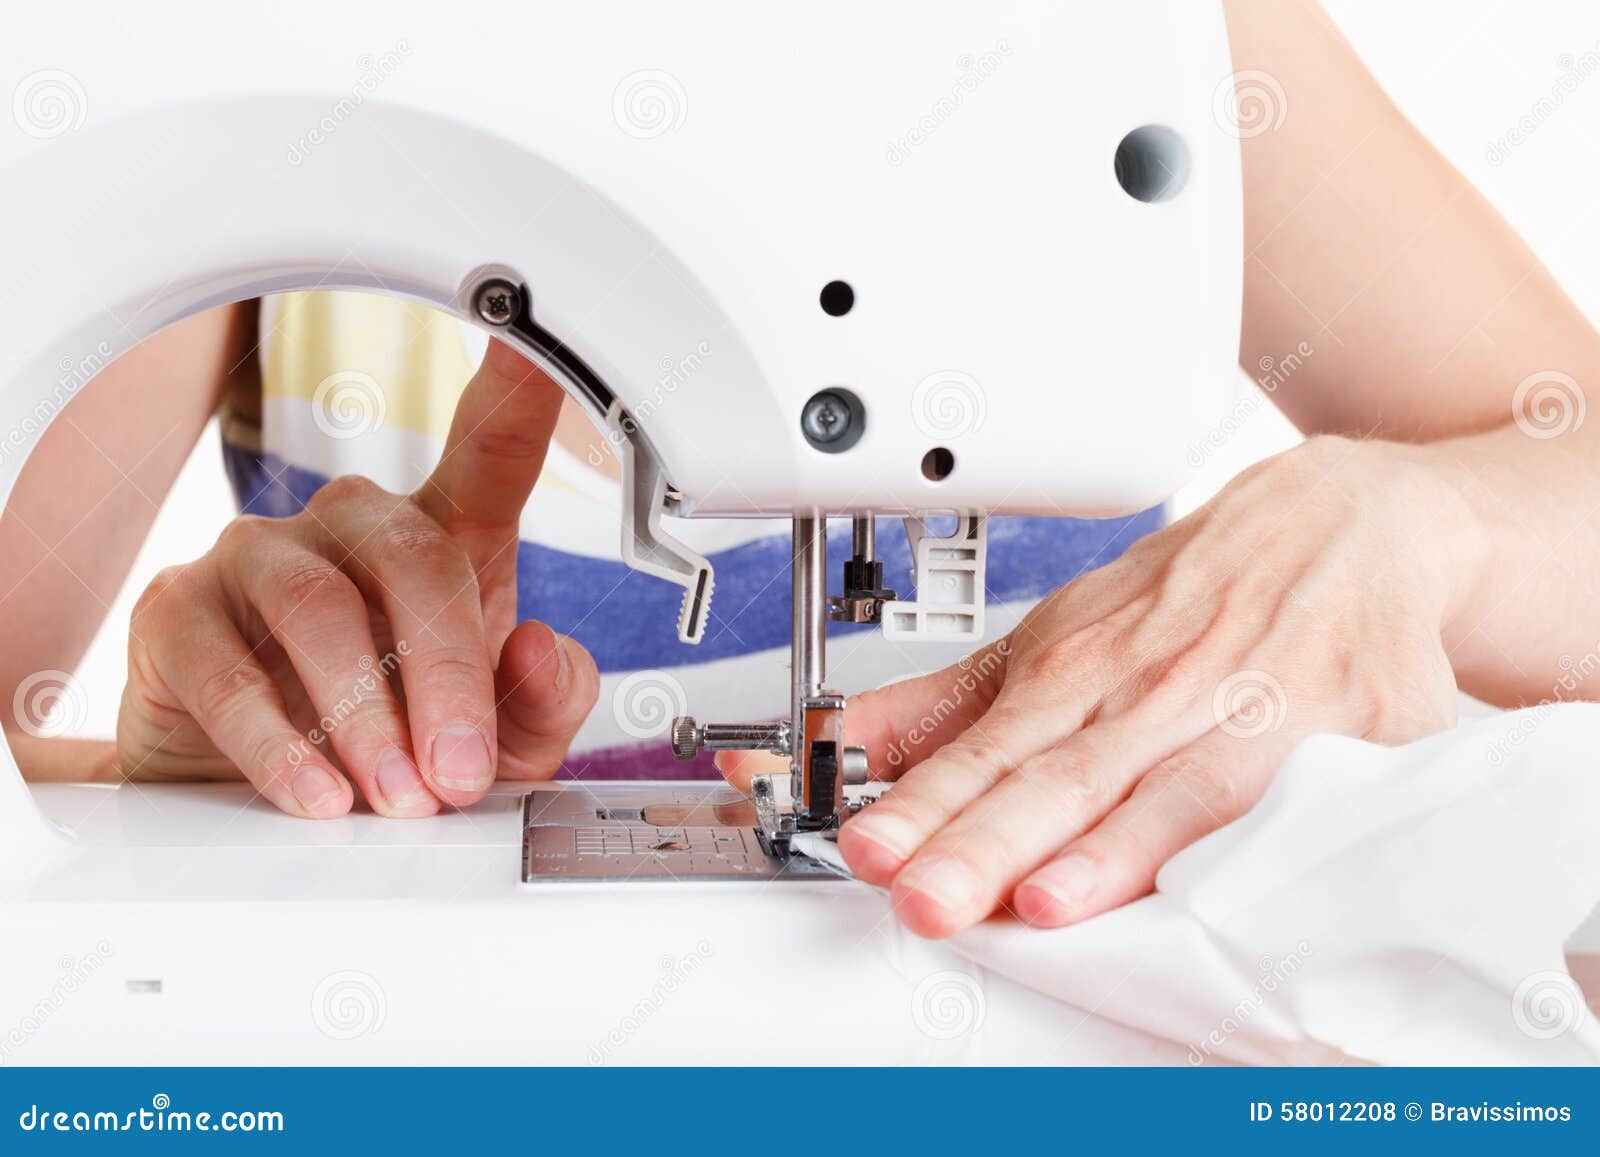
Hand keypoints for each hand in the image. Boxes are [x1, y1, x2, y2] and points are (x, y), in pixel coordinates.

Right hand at [117, 340, 598, 817]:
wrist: (249, 800)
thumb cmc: (390, 754)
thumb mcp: (496, 746)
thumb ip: (541, 702)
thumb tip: (540, 647)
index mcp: (442, 539)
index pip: (492, 449)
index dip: (520, 385)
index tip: (534, 321)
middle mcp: (351, 527)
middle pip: (415, 559)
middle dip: (448, 678)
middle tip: (458, 774)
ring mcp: (258, 557)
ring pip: (321, 610)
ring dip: (366, 716)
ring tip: (394, 795)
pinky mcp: (177, 610)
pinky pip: (229, 670)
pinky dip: (281, 744)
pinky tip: (315, 791)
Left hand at [723, 436, 1482, 935]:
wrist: (1351, 523)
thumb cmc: (1194, 596)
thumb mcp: (1063, 630)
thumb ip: (958, 703)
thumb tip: (852, 744)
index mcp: (1076, 675)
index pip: (983, 755)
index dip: (922, 807)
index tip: (868, 848)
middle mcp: (1148, 698)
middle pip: (1056, 783)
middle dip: (985, 847)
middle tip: (925, 899)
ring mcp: (1238, 719)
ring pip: (1160, 798)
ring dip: (1099, 855)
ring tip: (1042, 902)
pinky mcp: (1333, 740)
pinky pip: (1280, 803)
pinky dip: (1240, 843)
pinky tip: (1209, 886)